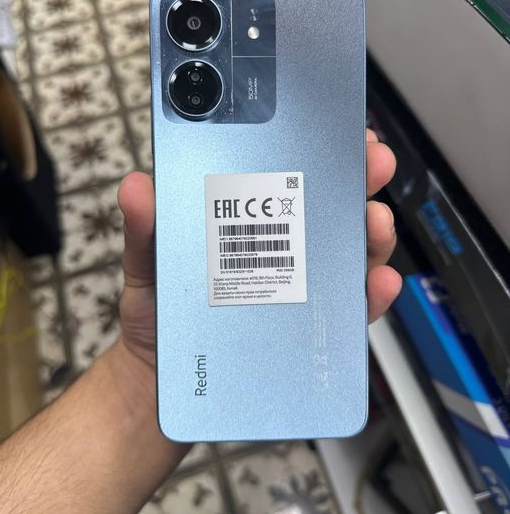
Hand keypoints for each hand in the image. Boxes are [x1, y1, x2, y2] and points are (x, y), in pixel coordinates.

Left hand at [117, 130, 400, 367]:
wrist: (160, 382)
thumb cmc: (158, 316)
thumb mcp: (147, 266)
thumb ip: (143, 230)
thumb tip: (136, 186)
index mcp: (247, 226)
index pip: (289, 181)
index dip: (319, 152)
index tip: (340, 130)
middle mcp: (282, 252)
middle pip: (331, 211)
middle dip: (358, 181)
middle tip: (372, 164)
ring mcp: (300, 291)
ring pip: (350, 255)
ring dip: (372, 234)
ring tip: (374, 221)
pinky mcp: (310, 334)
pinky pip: (348, 313)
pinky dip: (369, 296)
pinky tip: (377, 283)